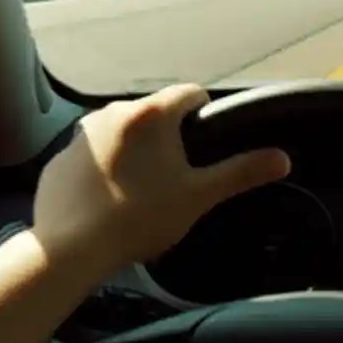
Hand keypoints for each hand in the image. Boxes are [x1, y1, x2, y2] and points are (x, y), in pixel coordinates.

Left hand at [30, 84, 290, 284]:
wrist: (70, 248)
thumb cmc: (140, 218)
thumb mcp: (199, 196)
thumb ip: (242, 172)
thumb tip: (282, 158)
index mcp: (152, 114)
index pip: (190, 93)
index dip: (204, 114)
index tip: (204, 145)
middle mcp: (113, 112)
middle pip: (153, 115)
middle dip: (166, 139)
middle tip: (172, 180)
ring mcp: (80, 134)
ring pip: (120, 134)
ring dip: (133, 152)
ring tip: (137, 194)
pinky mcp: (59, 158)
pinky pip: (90, 155)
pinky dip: (101, 170)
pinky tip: (106, 202)